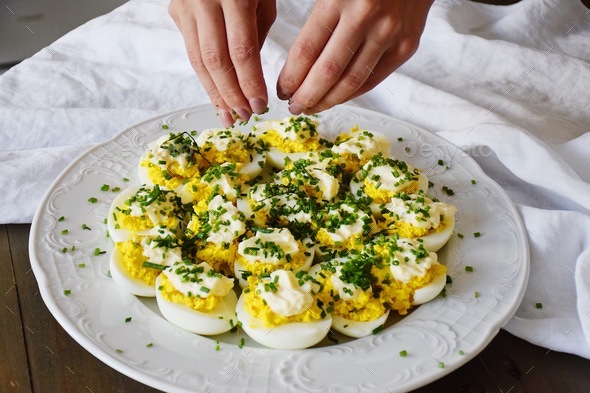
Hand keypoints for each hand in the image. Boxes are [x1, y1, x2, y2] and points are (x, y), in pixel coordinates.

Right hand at [169, 0, 276, 127]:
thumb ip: (256, 33)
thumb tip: (249, 75)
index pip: (241, 51)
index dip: (250, 83)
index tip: (260, 105)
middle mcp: (204, 0)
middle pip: (215, 60)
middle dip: (231, 94)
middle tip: (245, 116)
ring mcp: (185, 5)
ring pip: (197, 60)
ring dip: (214, 93)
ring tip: (228, 116)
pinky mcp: (176, 10)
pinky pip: (191, 50)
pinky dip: (204, 76)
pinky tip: (216, 95)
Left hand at [276, 0, 433, 114]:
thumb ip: (315, 23)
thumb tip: (295, 67)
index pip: (306, 50)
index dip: (290, 77)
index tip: (282, 89)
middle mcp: (365, 17)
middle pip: (327, 72)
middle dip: (305, 96)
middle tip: (294, 106)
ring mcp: (389, 33)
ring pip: (351, 82)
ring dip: (327, 101)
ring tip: (312, 107)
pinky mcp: (406, 45)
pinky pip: (373, 80)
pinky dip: (351, 94)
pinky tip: (336, 98)